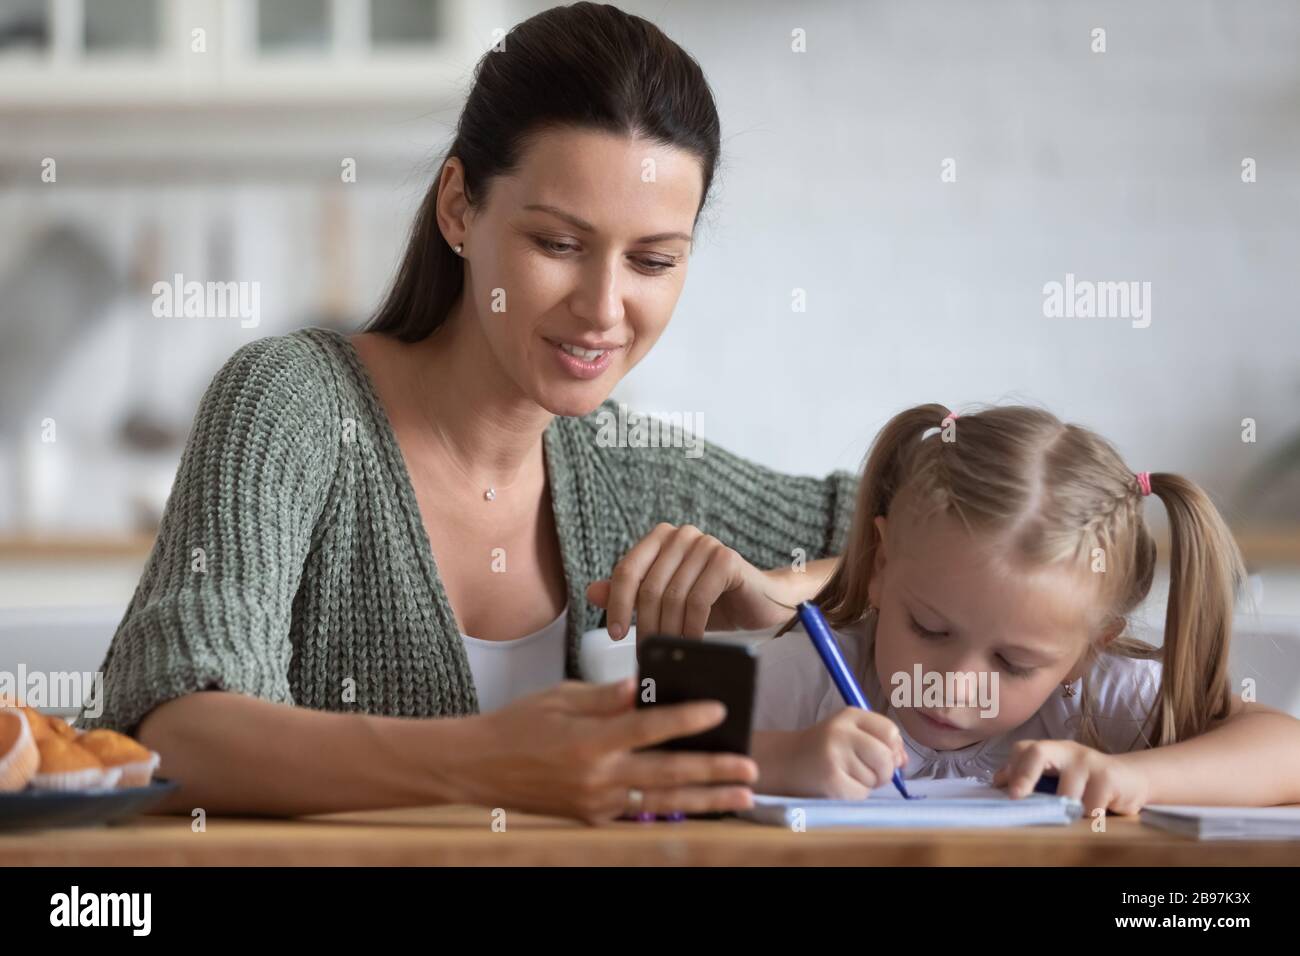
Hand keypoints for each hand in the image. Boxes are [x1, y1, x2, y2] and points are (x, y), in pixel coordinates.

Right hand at [449, 678, 757, 823]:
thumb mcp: (561, 697)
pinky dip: (672, 807)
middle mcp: (595, 776)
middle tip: (750, 767)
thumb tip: (644, 688)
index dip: (687, 718)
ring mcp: (595, 802)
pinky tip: (701, 803)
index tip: (720, 711)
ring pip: (662, 801)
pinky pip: (640, 811)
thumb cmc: (517, 724)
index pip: (649, 728)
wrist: (477, 768)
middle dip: (714, 770)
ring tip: (741, 795)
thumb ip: (607, 697)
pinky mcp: (592, 817)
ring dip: (706, 799)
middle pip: (667, 772)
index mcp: (588, 740)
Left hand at [585, 522, 784, 639]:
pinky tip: (693, 643)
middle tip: (648, 652)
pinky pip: (698, 600)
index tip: (616, 634)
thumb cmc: (710, 601)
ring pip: (673, 596)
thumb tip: (591, 593)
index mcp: (660, 538)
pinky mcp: (726, 559)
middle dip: (647, 625)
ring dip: (670, 630)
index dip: (618, 604)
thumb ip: (630, 595)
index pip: (627, 570)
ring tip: (671, 651)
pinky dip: (692, 627)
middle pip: (649, 586)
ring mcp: (705, 543)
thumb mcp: (664, 601)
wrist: (759, 602)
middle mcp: (680, 535)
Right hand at [752, 710, 906, 799]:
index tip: (883, 755)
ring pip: (874, 778)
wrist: (786, 761)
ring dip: (866, 783)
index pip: (890, 731)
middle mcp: (841, 731)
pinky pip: (861, 793)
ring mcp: (834, 755)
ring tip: (846, 775)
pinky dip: (856, 794)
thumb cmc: (825, 748)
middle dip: (884, 772)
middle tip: (869, 773)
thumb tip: (903, 761)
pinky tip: (840, 785)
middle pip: (886, 757)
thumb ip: (880, 741)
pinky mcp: (831, 780)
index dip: (894, 749)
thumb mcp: (850, 733)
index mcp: (850, 715)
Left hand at [993, 740, 1149, 814]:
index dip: (1011, 767)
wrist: (1131, 779)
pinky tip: (1098, 811)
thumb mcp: (1059, 776)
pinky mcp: (1109, 777)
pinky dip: (1090, 815)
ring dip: (1067, 809)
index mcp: (1052, 750)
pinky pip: (1091, 805)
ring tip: (1076, 812)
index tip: (1000, 787)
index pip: (1024, 748)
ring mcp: (1089, 761)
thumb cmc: (1087, 781)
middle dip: (1024, 774)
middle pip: (1039, 752)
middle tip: (1017, 796)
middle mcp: (1068, 750)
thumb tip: (998, 782)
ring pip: (1066, 792)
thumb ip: (1031, 776)